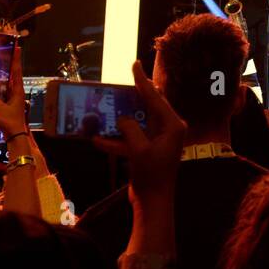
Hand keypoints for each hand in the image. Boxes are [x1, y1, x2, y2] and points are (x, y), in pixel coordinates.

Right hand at [0, 42, 27, 137]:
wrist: (15, 135)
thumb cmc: (9, 121)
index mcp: (18, 90)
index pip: (17, 70)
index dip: (16, 58)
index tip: (18, 47)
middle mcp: (17, 91)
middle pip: (14, 73)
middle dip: (10, 62)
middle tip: (7, 50)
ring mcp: (14, 96)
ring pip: (9, 80)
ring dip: (4, 72)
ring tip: (0, 62)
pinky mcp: (9, 102)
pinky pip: (4, 88)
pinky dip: (0, 83)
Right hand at [93, 61, 185, 205]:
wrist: (153, 203)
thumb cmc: (151, 175)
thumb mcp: (138, 149)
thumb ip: (130, 128)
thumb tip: (122, 119)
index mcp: (172, 125)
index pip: (155, 97)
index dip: (143, 81)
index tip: (134, 64)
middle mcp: (168, 130)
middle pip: (147, 107)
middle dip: (130, 98)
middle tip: (118, 84)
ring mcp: (157, 142)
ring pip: (136, 124)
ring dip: (118, 121)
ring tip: (102, 110)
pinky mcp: (147, 153)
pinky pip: (130, 141)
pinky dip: (115, 141)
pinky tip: (96, 140)